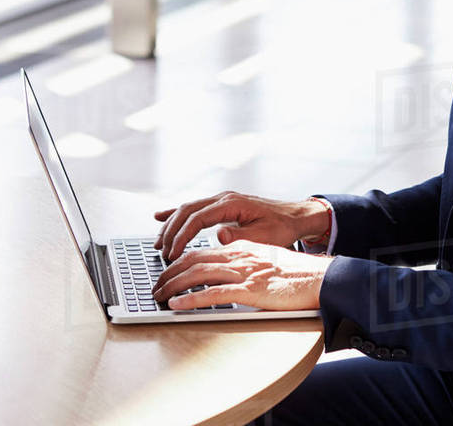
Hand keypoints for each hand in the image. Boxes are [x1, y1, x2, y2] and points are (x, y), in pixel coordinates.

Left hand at [151, 241, 332, 310]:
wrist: (322, 278)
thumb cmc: (299, 274)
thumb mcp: (268, 261)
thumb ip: (247, 262)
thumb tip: (230, 271)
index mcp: (244, 248)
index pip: (203, 250)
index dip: (180, 260)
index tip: (166, 270)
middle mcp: (240, 256)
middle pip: (194, 259)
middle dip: (169, 272)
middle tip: (155, 285)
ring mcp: (245, 272)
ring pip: (199, 274)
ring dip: (173, 285)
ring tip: (158, 295)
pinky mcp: (251, 290)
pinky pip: (214, 293)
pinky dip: (191, 299)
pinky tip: (177, 306)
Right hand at [153, 191, 329, 260]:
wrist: (295, 216)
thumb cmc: (282, 227)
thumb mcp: (263, 235)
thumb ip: (240, 236)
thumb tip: (218, 235)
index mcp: (232, 204)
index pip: (197, 218)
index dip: (181, 236)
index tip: (172, 253)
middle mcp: (224, 198)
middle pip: (187, 211)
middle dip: (171, 231)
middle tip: (161, 252)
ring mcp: (222, 200)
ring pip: (188, 208)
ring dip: (171, 224)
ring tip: (158, 243)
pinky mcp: (223, 206)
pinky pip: (194, 208)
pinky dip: (176, 214)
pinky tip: (161, 217)